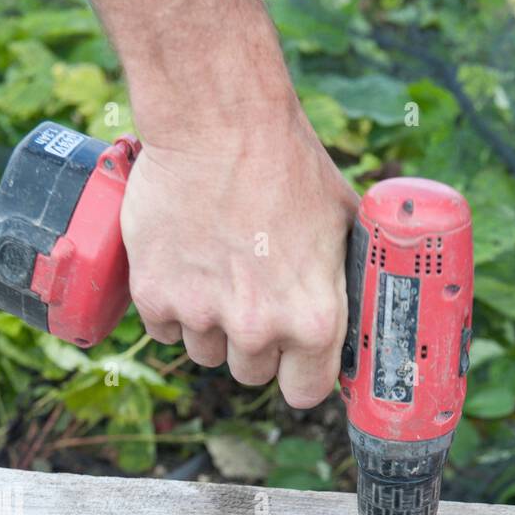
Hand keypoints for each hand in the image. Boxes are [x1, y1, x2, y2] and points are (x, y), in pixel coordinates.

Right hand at [121, 107, 358, 402]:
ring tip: (218, 266)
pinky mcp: (155, 295)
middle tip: (252, 289)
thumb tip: (359, 315)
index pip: (304, 394)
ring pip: (206, 352)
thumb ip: (346, 283)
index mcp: (313, 321)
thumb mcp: (344, 225)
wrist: (219, 120)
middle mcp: (257, 328)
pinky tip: (186, 260)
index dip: (299, 373)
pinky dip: (171, 302)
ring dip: (211, 323)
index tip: (292, 357)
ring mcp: (202, 314)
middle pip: (251, 373)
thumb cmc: (289, 165)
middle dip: (253, 342)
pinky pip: (164, 328)